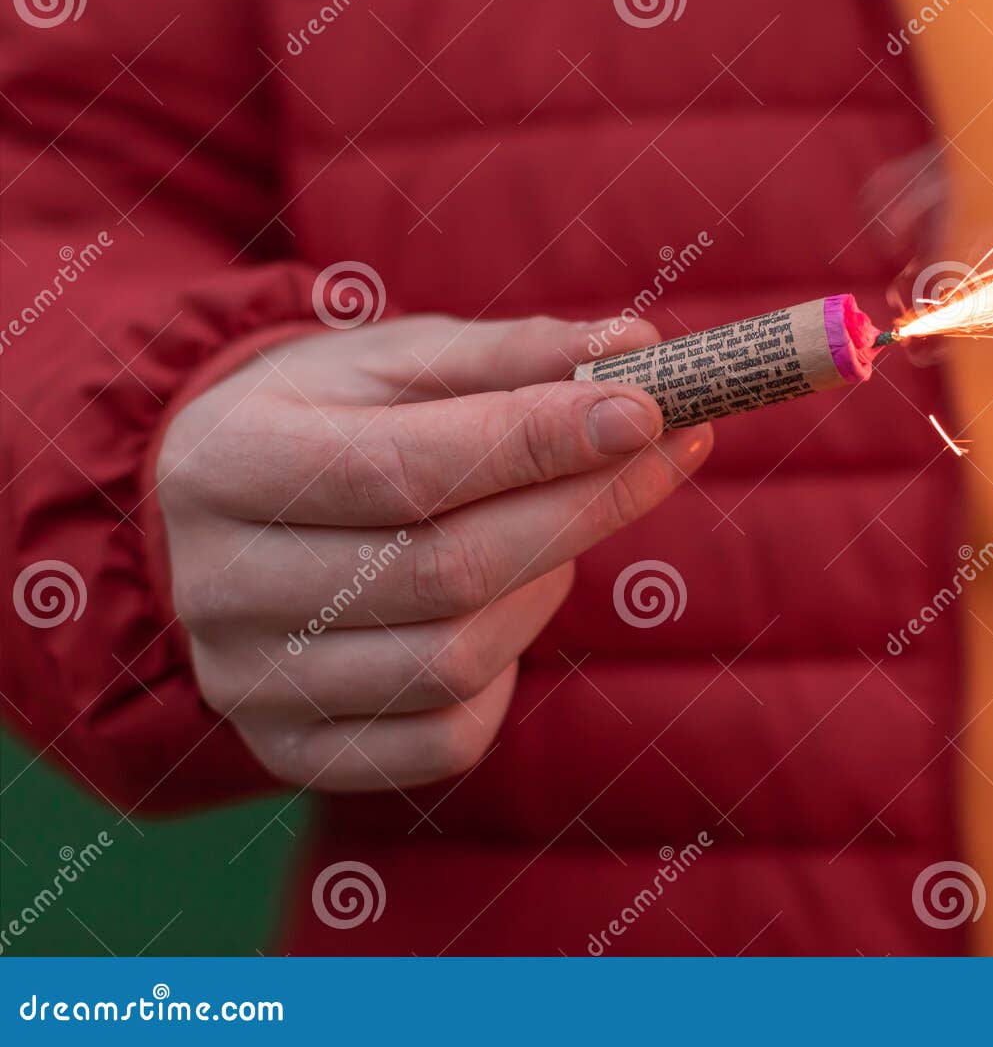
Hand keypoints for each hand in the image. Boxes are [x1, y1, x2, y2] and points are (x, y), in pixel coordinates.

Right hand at [155, 313, 708, 790]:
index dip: (537, 442)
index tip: (647, 408)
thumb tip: (638, 346)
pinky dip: (507, 673)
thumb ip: (514, 355)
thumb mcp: (401, 361)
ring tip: (560, 527)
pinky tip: (508, 606)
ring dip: (543, 589)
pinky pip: (446, 738)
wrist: (233, 516)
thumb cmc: (333, 417)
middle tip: (671, 451)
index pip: (404, 467)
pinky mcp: (298, 750)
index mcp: (226, 463)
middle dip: (582, 508)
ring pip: (454, 662)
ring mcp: (252, 684)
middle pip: (443, 571)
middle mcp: (217, 588)